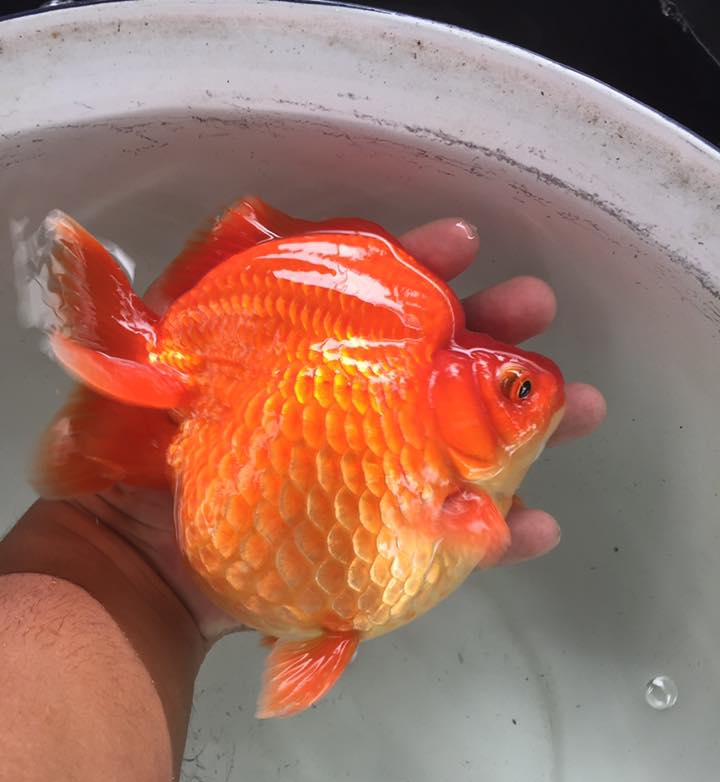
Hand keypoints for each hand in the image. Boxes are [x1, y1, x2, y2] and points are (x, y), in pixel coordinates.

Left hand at [66, 215, 604, 645]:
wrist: (144, 563)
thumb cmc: (148, 457)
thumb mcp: (163, 358)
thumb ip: (203, 289)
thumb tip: (250, 213)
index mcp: (316, 362)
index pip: (377, 301)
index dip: (420, 267)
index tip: (460, 244)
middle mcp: (352, 412)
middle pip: (436, 364)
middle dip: (496, 329)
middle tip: (538, 310)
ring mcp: (372, 477)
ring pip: (464, 444)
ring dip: (527, 426)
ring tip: (578, 408)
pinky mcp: (380, 542)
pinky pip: (450, 538)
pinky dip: (496, 535)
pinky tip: (535, 526)